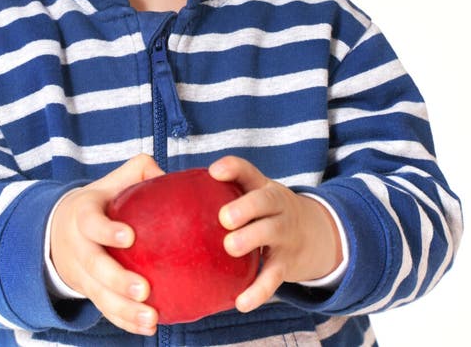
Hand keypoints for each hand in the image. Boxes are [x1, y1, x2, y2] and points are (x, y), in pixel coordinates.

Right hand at [50, 153, 163, 334]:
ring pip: (99, 295)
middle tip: (144, 289)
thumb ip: (137, 170)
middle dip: (118, 280)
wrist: (57, 230)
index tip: (130, 237)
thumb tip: (164, 174)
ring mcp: (82, 274)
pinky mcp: (89, 292)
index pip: (92, 224)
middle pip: (94, 266)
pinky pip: (105, 310)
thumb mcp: (109, 182)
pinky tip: (148, 327)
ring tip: (151, 318)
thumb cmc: (97, 203)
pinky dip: (124, 321)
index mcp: (83, 215)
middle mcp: (79, 247)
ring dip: (124, 310)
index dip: (108, 231)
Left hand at [209, 156, 341, 313]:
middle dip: (245, 207)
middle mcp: (276, 206)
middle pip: (265, 200)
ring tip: (230, 247)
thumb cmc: (264, 212)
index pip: (248, 171)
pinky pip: (274, 277)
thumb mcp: (252, 193)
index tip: (214, 172)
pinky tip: (241, 302)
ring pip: (272, 232)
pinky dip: (259, 291)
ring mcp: (284, 234)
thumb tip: (153, 171)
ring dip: (251, 238)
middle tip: (224, 218)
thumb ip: (214, 189)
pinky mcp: (287, 264)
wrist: (316, 234)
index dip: (233, 168)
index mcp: (261, 186)